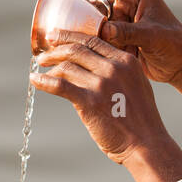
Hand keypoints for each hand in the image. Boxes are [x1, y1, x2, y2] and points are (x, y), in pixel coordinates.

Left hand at [30, 29, 170, 166]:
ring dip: (49, 66)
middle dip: (56, 48)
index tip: (57, 37)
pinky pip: (60, 86)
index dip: (71, 37)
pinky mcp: (90, 101)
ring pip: (67, 66)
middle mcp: (114, 68)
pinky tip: (35, 80)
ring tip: (40, 69)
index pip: (93, 40)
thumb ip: (119, 74)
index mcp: (126, 61)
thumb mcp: (136, 87)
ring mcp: (101, 84)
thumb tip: (94, 71)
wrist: (146, 145)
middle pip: (78, 49)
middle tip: (43, 53)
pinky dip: (44, 81)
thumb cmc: (141, 122)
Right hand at [69, 0, 181, 85]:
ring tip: (70, 41)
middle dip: (82, 14)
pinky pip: (101, 39)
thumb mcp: (151, 36)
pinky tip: (81, 53)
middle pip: (97, 3)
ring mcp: (123, 22)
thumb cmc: (174, 45)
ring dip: (86, 32)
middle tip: (66, 24)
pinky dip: (93, 45)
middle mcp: (128, 4)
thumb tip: (103, 30)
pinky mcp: (120, 39)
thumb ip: (127, 32)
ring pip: (96, 23)